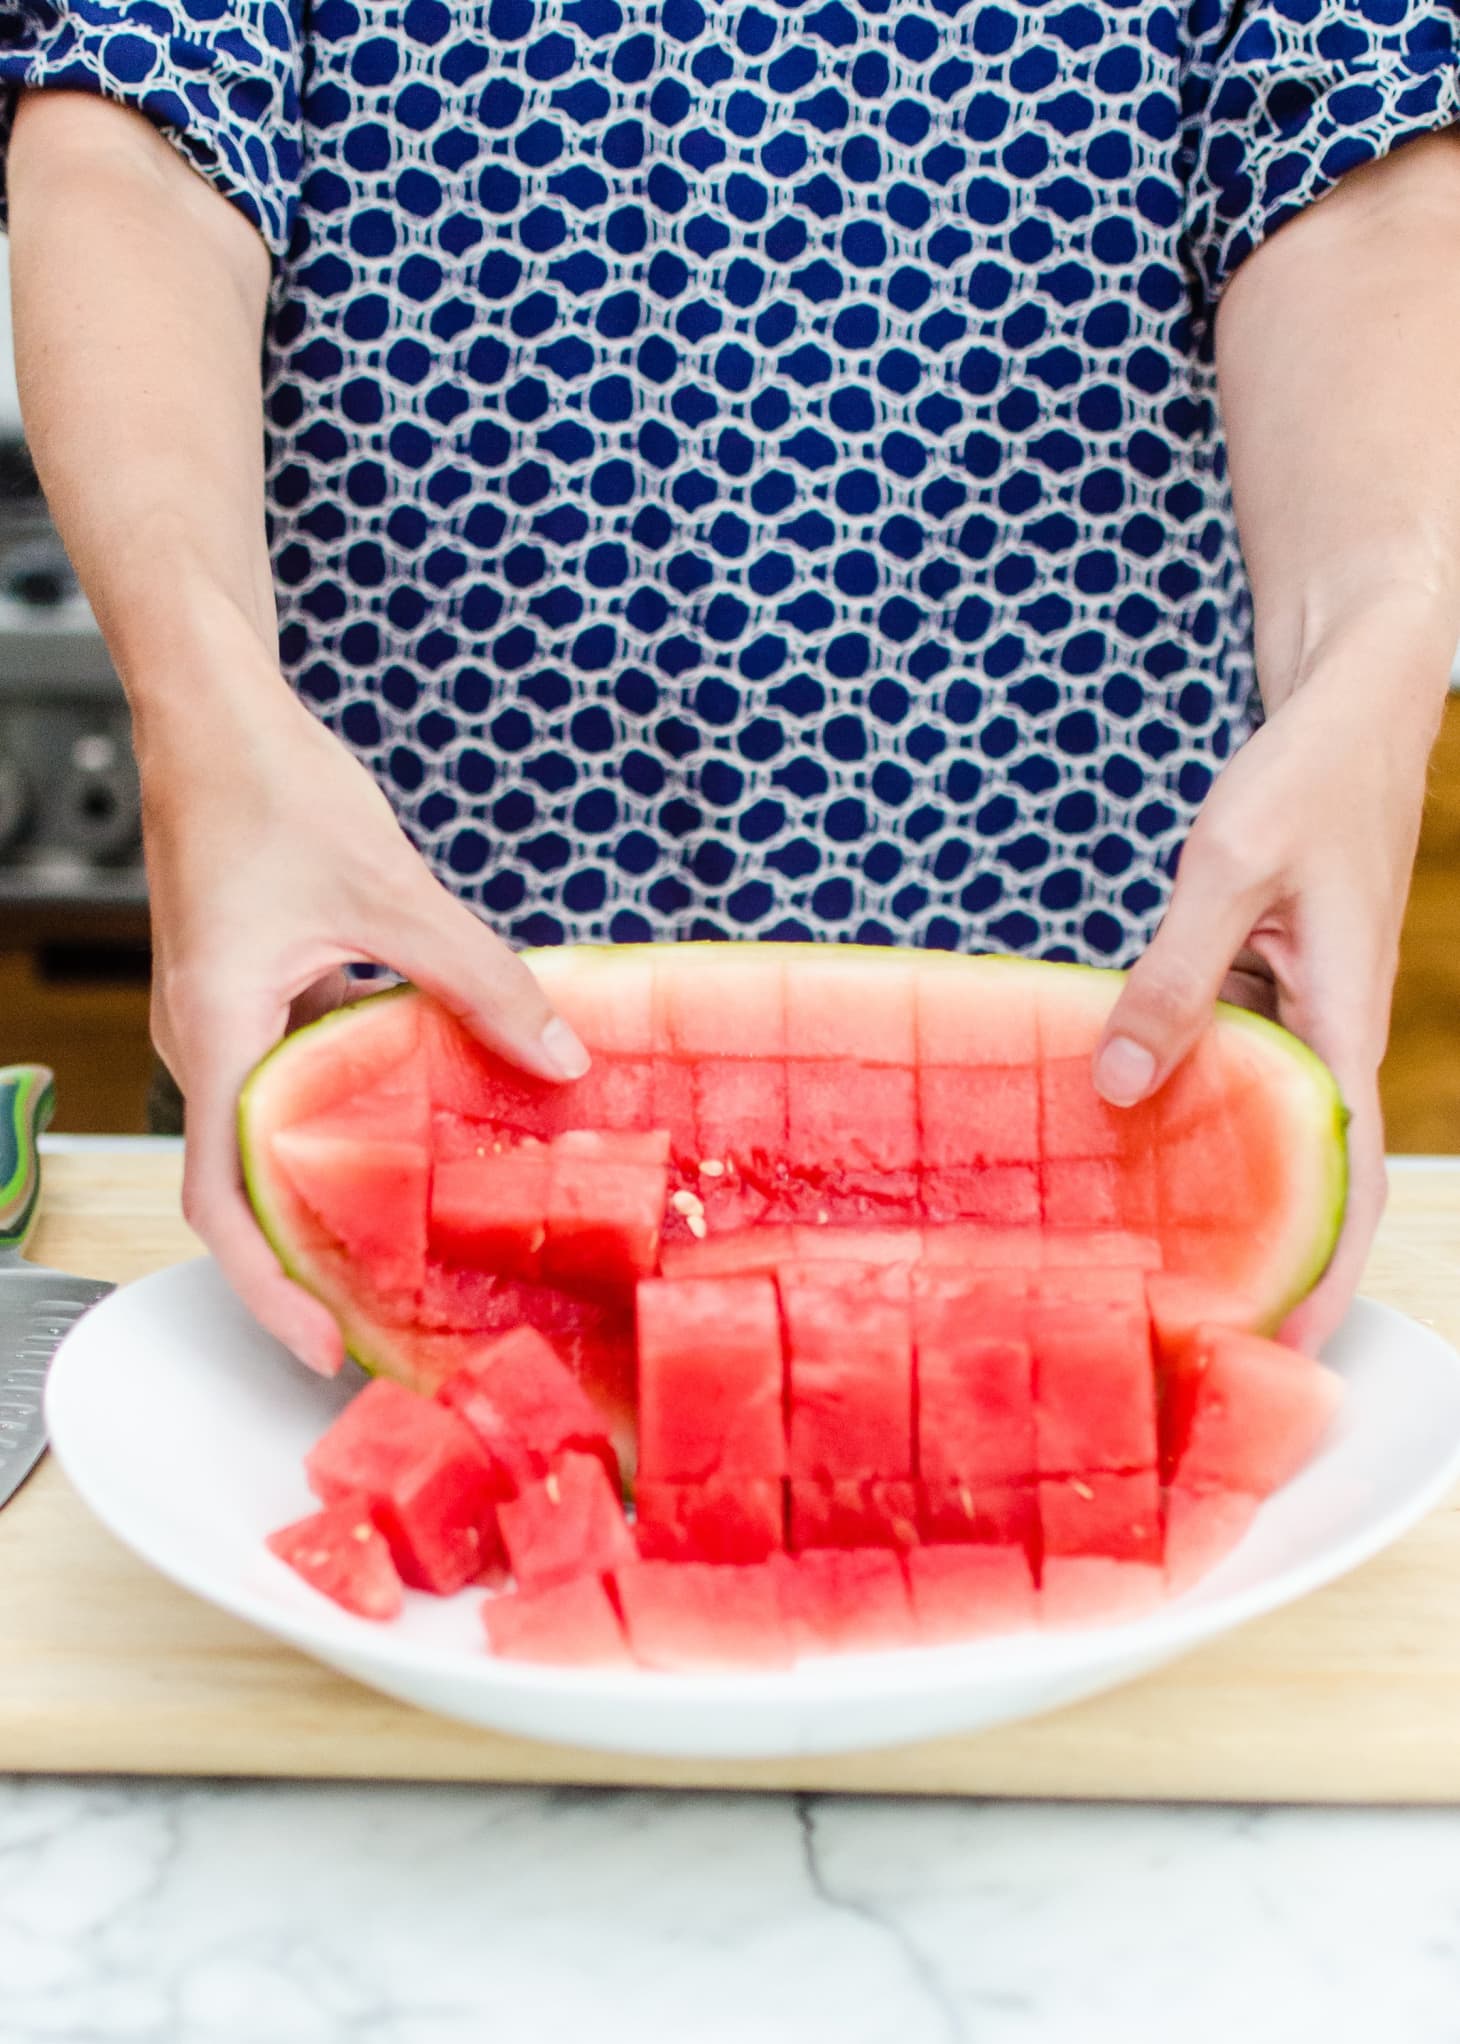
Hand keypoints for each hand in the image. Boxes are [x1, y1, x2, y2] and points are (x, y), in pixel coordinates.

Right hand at [140, 622, 588, 1374]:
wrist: (213, 710)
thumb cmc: (265, 786)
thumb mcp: (391, 894)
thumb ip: (479, 980)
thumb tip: (560, 1057)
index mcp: (214, 1034)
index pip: (222, 1200)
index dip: (268, 1287)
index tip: (320, 1346)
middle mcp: (209, 1041)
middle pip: (252, 1180)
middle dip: (315, 1252)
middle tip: (393, 1308)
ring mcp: (231, 1017)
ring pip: (284, 1125)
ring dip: (345, 1174)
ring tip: (422, 1226)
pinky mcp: (259, 987)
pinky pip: (303, 1069)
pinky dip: (360, 1098)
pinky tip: (433, 1102)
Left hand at [1092, 625, 1446, 1352]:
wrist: (1356, 698)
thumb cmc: (1312, 772)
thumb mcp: (1230, 867)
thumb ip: (1174, 978)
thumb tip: (1121, 1086)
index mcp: (1343, 1018)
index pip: (1348, 1175)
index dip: (1323, 1267)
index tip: (1290, 1346)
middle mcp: (1330, 1027)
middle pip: (1307, 1167)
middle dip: (1268, 1249)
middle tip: (1195, 1324)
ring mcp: (1303, 1003)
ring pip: (1262, 1115)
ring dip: (1219, 1176)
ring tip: (1145, 1247)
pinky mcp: (1273, 976)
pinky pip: (1235, 1058)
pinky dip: (1191, 1096)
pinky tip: (1122, 1119)